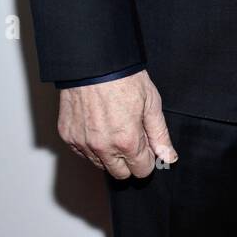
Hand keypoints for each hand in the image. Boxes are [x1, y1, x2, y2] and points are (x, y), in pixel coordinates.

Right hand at [58, 70, 177, 178]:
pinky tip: (98, 125)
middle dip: (129, 161)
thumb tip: (168, 157)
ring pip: (100, 164)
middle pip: (120, 173)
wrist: (94, 62)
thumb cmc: (124, 78)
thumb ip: (160, 134)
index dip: (148, 159)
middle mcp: (102, 147)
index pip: (141, 170)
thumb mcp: (151, 103)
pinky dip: (92, 145)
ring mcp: (82, 143)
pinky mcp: (68, 136)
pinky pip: (83, 152)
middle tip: (132, 138)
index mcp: (126, 140)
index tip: (147, 147)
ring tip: (114, 127)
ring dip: (110, 154)